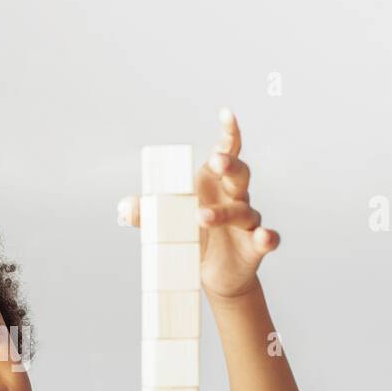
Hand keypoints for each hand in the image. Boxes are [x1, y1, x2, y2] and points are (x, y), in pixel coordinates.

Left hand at [117, 108, 280, 300]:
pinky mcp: (255, 247)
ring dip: (224, 213)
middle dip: (229, 166)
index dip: (229, 134)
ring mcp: (247, 222)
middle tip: (216, 162)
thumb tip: (124, 208)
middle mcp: (235, 198)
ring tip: (200, 217)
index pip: (226, 153)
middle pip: (239, 176)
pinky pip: (267, 239)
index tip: (227, 114)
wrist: (210, 276)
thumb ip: (146, 214)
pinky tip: (264, 236)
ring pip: (243, 211)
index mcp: (214, 185)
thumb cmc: (192, 239)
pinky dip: (267, 237)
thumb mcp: (164, 225)